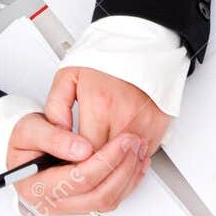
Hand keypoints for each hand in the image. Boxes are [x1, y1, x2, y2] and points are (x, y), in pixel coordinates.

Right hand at [9, 113, 146, 215]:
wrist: (26, 145)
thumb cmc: (25, 138)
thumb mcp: (30, 128)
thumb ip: (53, 137)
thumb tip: (82, 149)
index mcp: (36, 187)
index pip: (78, 179)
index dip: (104, 160)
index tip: (122, 140)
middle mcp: (52, 203)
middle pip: (97, 195)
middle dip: (121, 169)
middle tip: (134, 143)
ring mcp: (68, 207)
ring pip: (106, 201)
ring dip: (127, 177)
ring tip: (138, 150)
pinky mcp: (82, 204)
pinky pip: (109, 200)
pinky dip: (127, 182)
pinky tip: (136, 163)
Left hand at [45, 66, 170, 193]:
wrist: (140, 46)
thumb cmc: (106, 60)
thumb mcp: (68, 76)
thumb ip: (56, 108)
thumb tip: (58, 134)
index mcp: (100, 105)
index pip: (84, 153)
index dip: (74, 164)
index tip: (67, 164)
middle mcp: (124, 116)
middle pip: (106, 163)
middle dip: (92, 170)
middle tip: (80, 170)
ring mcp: (144, 124)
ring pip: (125, 164)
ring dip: (112, 168)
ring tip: (99, 165)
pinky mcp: (158, 127)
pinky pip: (142, 157)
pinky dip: (130, 161)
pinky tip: (119, 156)